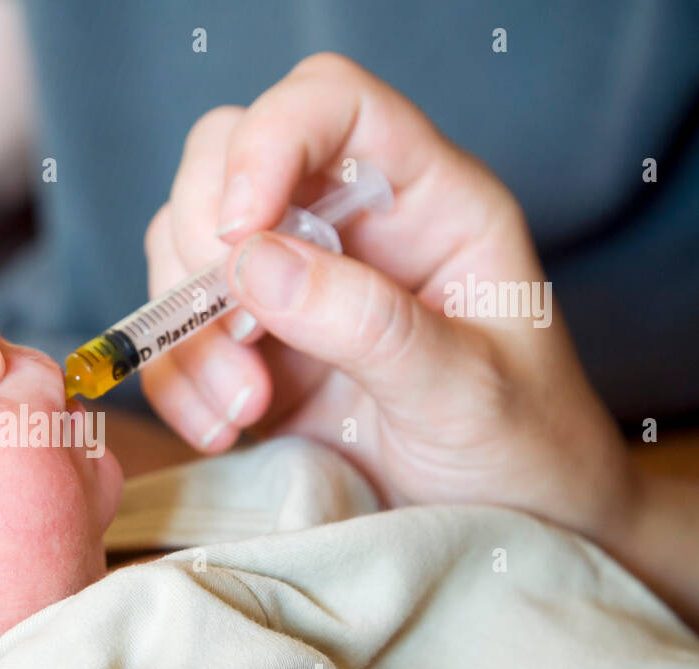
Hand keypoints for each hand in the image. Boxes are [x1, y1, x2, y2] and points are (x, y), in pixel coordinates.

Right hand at [140, 53, 635, 546]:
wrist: (508, 533)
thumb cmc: (524, 449)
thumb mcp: (466, 391)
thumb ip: (369, 324)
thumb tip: (253, 264)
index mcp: (425, 201)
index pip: (330, 105)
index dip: (269, 141)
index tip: (240, 233)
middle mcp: (348, 228)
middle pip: (226, 158)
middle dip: (203, 245)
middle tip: (238, 338)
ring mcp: (292, 286)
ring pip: (182, 244)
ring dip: (186, 328)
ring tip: (244, 410)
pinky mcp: (252, 350)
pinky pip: (174, 331)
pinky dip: (175, 378)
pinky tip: (222, 429)